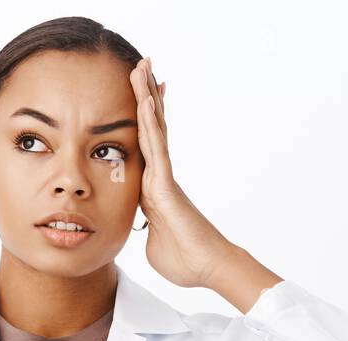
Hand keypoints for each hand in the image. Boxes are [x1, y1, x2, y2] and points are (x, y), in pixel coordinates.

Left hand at [128, 57, 236, 288]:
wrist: (207, 269)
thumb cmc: (185, 261)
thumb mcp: (152, 245)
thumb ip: (144, 232)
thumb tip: (141, 231)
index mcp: (153, 190)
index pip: (145, 147)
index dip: (142, 121)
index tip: (140, 96)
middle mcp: (160, 177)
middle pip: (151, 129)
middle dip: (146, 97)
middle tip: (141, 65)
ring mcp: (164, 178)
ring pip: (154, 130)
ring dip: (147, 98)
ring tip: (141, 66)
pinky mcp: (167, 185)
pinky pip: (156, 149)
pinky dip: (150, 124)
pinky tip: (145, 100)